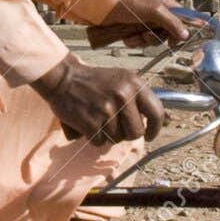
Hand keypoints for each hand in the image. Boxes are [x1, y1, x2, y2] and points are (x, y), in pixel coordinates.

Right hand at [32, 54, 164, 143]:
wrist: (63, 78)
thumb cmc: (94, 82)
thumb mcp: (121, 79)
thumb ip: (137, 96)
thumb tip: (155, 121)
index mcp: (134, 84)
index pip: (156, 112)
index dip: (155, 129)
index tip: (149, 135)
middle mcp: (123, 95)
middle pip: (136, 132)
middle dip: (127, 134)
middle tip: (116, 127)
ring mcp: (106, 109)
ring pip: (117, 139)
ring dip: (108, 135)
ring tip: (99, 120)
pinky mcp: (91, 122)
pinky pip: (100, 142)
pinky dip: (94, 137)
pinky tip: (88, 124)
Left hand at [85, 0, 191, 49]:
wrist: (104, 7)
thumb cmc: (130, 3)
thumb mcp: (155, 11)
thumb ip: (172, 22)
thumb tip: (186, 35)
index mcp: (166, 2)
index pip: (182, 19)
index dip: (179, 31)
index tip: (173, 42)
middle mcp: (158, 11)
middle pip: (166, 32)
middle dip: (155, 38)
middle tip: (145, 36)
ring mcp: (147, 19)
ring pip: (153, 38)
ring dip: (142, 40)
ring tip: (132, 37)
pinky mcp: (136, 27)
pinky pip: (141, 40)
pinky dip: (134, 41)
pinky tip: (127, 38)